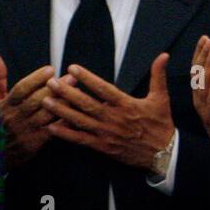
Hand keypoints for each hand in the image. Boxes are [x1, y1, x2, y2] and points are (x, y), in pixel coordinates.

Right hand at [0, 54, 71, 169]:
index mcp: (5, 105)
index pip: (20, 89)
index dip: (35, 79)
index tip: (50, 69)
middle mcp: (14, 117)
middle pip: (36, 100)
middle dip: (54, 89)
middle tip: (71, 78)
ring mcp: (24, 131)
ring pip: (45, 115)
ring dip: (62, 104)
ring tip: (77, 93)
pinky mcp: (33, 144)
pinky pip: (52, 131)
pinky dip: (63, 123)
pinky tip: (76, 114)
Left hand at [43, 53, 175, 169]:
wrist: (163, 153)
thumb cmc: (160, 124)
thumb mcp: (161, 98)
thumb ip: (158, 75)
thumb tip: (164, 55)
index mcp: (126, 104)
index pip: (103, 88)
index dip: (87, 78)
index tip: (72, 67)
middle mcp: (113, 118)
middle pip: (86, 103)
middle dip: (67, 92)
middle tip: (51, 83)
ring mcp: (106, 133)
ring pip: (80, 120)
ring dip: (61, 111)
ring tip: (45, 101)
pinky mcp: (102, 146)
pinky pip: (80, 139)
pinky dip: (65, 134)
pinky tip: (50, 127)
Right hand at [192, 35, 209, 182]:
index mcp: (203, 94)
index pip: (199, 69)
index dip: (201, 53)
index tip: (206, 38)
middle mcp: (201, 99)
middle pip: (199, 74)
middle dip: (203, 56)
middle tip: (208, 40)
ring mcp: (207, 108)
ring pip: (204, 84)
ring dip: (208, 66)